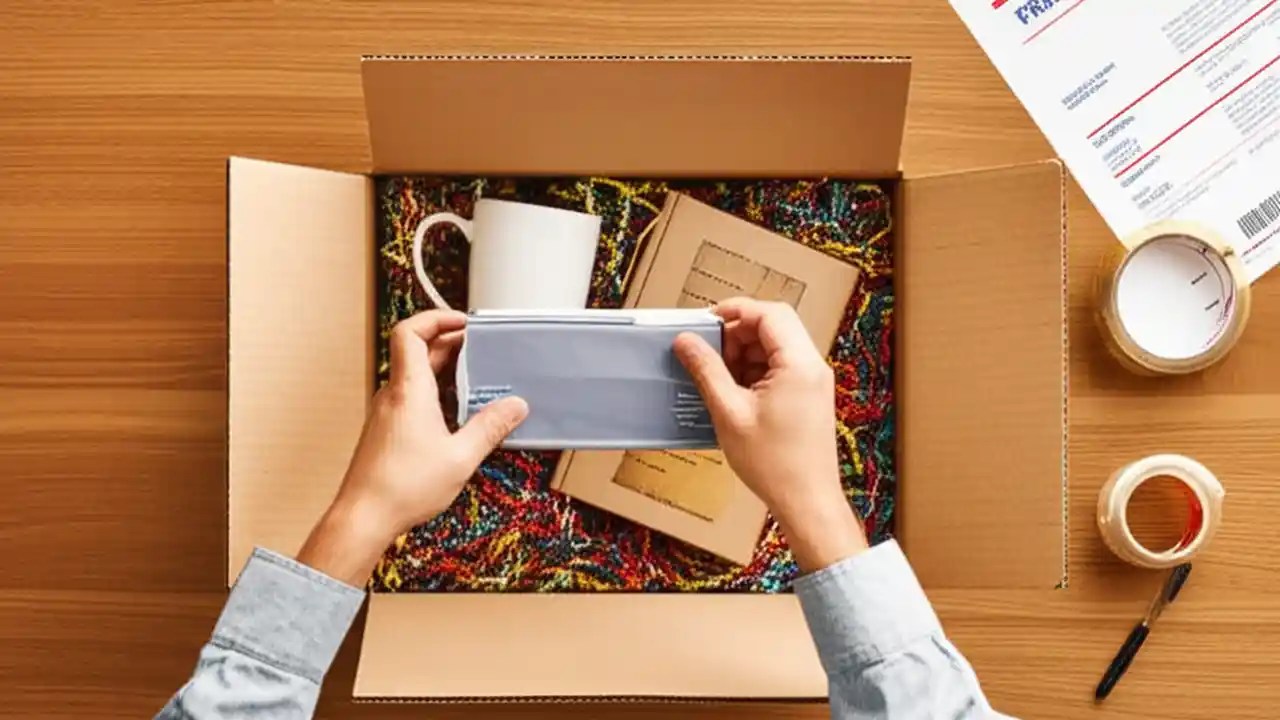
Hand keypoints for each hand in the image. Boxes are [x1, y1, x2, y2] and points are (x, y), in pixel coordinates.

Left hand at [297, 310, 528, 584]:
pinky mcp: (386, 429)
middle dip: (450, 343)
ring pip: (415, 374)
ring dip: (444, 369)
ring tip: (475, 379)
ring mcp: (387, 411)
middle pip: (417, 350)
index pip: (411, 331)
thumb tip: (515, 407)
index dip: (437, 318)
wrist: (363, 517)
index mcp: (409, 390)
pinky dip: (435, 391)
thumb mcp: (460, 458)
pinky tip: (456, 412)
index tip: (464, 323)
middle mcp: (393, 394)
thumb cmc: (402, 488)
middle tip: (481, 349)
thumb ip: (490, 428)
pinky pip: (411, 396)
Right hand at [673, 298, 866, 572]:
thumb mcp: (729, 412)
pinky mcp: (809, 396)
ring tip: (720, 378)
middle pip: (774, 326)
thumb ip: (707, 370)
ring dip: (745, 353)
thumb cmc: (774, 464)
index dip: (735, 310)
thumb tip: (686, 341)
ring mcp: (813, 381)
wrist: (806, 500)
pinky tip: (735, 393)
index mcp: (798, 364)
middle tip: (710, 352)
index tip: (707, 320)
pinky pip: (781, 367)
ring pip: (777, 346)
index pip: (769, 313)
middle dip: (738, 333)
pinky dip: (756, 371)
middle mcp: (812, 366)